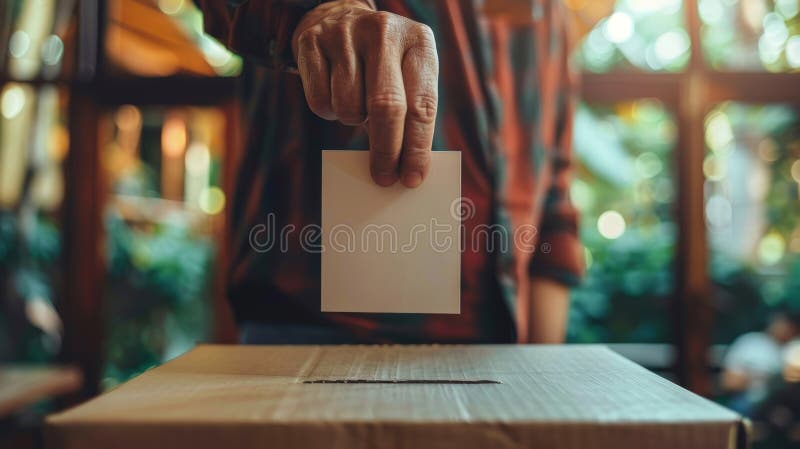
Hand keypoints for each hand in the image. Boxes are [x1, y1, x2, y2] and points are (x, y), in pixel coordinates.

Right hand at [292, 0, 438, 187]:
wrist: (340, 17)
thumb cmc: (384, 64)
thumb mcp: (407, 75)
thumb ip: (411, 115)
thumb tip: (404, 168)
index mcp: (418, 41)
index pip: (423, 104)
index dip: (418, 147)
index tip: (412, 178)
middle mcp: (384, 31)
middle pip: (387, 107)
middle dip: (386, 151)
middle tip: (384, 177)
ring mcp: (346, 34)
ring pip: (349, 107)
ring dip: (353, 121)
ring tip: (357, 105)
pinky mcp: (312, 42)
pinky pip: (320, 101)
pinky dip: (329, 112)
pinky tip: (336, 94)